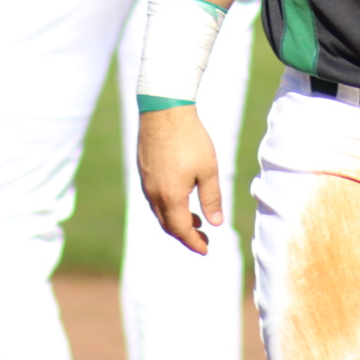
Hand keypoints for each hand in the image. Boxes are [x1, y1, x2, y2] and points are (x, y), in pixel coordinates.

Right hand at [137, 104, 222, 254]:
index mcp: (171, 197)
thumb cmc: (190, 139)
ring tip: (195, 219)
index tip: (206, 249)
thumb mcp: (209, 170)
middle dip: (185, 235)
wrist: (164, 110)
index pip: (181, 230)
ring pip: (159, 212)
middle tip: (203, 238)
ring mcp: (146, 183)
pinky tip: (180, 198)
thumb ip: (211, 198)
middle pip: (168, 225)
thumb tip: (216, 223)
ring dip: (176, 220)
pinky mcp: (143, 171)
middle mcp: (154, 194)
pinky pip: (154, 198)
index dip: (194, 242)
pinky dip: (167, 206)